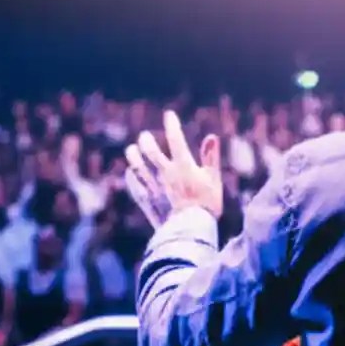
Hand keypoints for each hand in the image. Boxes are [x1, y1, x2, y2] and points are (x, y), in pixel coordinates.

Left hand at [124, 111, 221, 227]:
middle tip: (144, 136)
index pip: (176, 139)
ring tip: (131, 150)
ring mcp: (154, 187)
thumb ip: (211, 157)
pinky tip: (130, 173)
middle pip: (151, 151)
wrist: (191, 230)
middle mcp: (166, 173)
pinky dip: (131, 178)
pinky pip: (136, 187)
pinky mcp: (148, 202)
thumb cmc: (207, 205)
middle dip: (146, 141)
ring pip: (138, 167)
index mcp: (184, 166)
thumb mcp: (214, 179)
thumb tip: (211, 136)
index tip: (169, 115)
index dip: (172, 125)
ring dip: (133, 156)